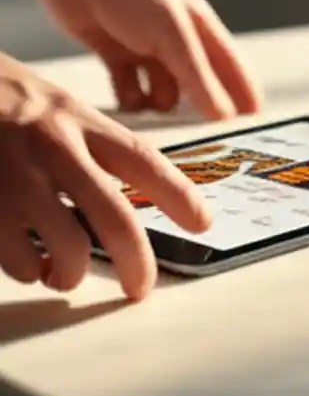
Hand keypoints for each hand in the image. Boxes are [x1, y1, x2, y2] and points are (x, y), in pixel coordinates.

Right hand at [0, 54, 210, 298]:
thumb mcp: (50, 108)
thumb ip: (87, 148)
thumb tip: (124, 203)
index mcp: (76, 121)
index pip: (142, 160)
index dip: (179, 194)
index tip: (203, 223)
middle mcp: (49, 146)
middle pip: (114, 218)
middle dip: (138, 262)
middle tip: (141, 288)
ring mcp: (11, 175)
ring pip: (66, 248)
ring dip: (70, 273)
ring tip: (63, 274)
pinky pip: (16, 258)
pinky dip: (25, 269)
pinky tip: (23, 261)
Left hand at [25, 0, 260, 119]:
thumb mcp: (172, 39)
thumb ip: (199, 79)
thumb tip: (226, 116)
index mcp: (201, 28)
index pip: (232, 68)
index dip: (244, 95)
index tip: (254, 126)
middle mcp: (178, 38)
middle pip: (199, 83)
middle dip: (200, 107)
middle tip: (202, 135)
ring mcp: (146, 46)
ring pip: (163, 89)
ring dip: (159, 104)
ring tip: (154, 112)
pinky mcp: (116, 52)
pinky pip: (130, 86)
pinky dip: (130, 98)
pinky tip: (129, 103)